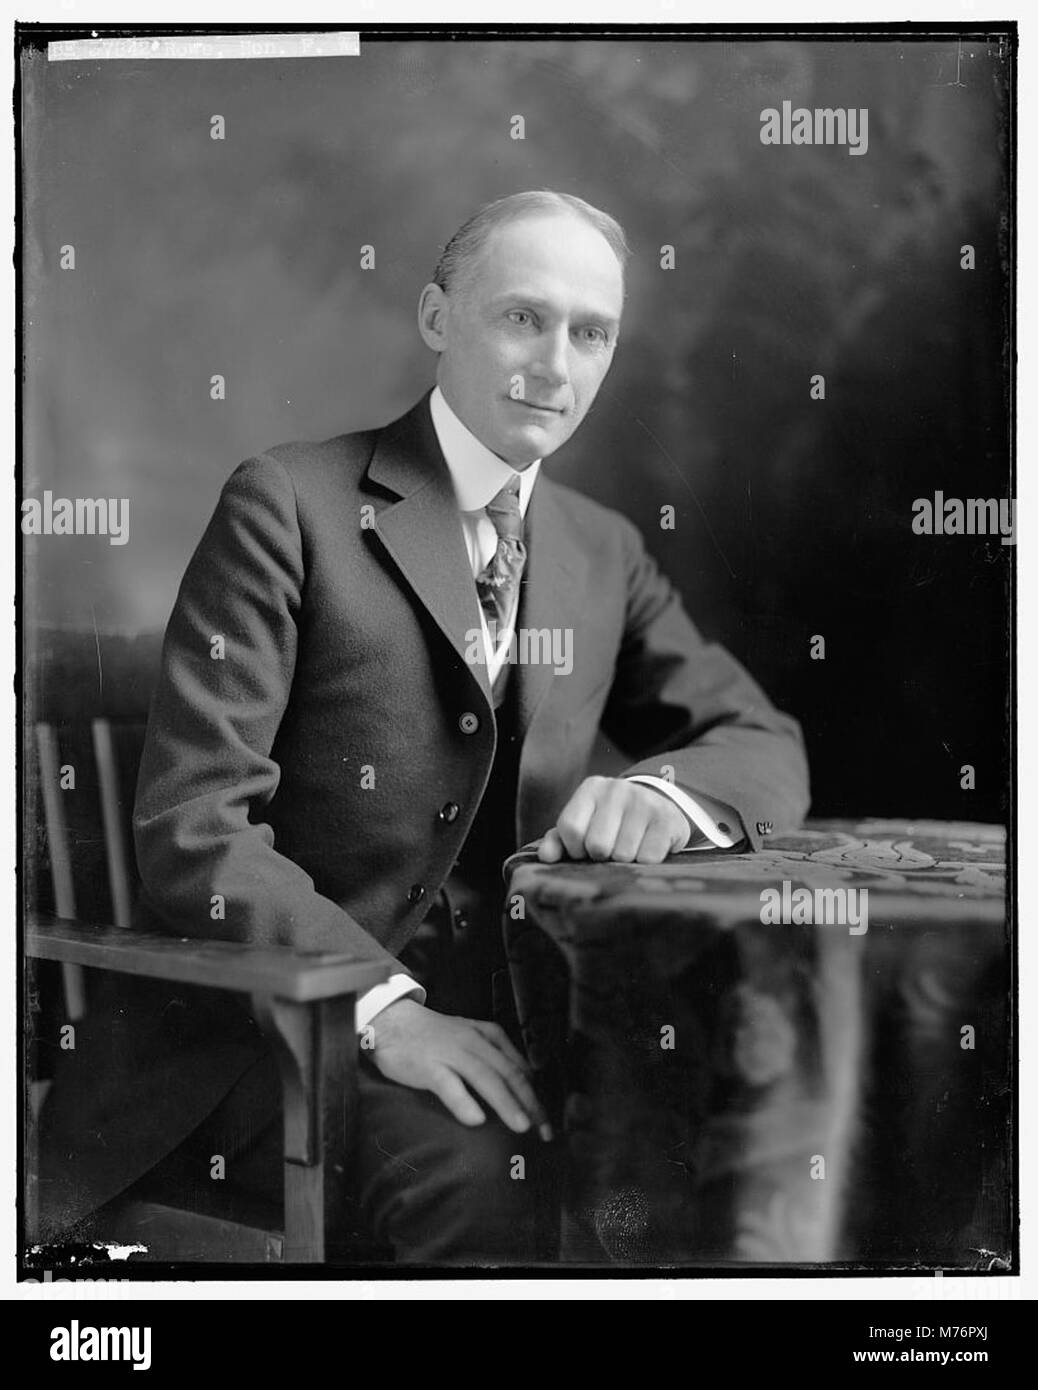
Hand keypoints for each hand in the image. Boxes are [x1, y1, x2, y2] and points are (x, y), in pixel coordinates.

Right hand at [368, 998, 552, 1140]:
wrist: (392, 1020)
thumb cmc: (435, 1036)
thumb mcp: (472, 1038)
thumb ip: (496, 1058)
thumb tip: (524, 1085)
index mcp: (489, 1036)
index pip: (520, 1070)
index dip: (536, 1098)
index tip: (548, 1124)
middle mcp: (474, 1042)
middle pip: (508, 1074)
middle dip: (530, 1104)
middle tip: (545, 1132)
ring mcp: (451, 1053)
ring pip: (485, 1078)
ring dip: (506, 1102)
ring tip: (521, 1125)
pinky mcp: (427, 1065)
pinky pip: (448, 1085)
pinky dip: (464, 1102)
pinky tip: (476, 1119)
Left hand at [537, 775, 690, 864]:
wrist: (658, 809)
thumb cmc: (612, 824)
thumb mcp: (584, 825)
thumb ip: (559, 840)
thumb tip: (546, 856)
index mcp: (591, 788)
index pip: (570, 828)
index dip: (575, 849)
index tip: (584, 851)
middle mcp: (617, 789)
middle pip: (597, 844)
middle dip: (602, 857)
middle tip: (611, 851)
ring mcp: (644, 801)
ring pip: (623, 854)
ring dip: (625, 862)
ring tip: (630, 849)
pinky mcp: (666, 818)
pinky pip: (648, 858)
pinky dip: (646, 863)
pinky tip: (647, 849)